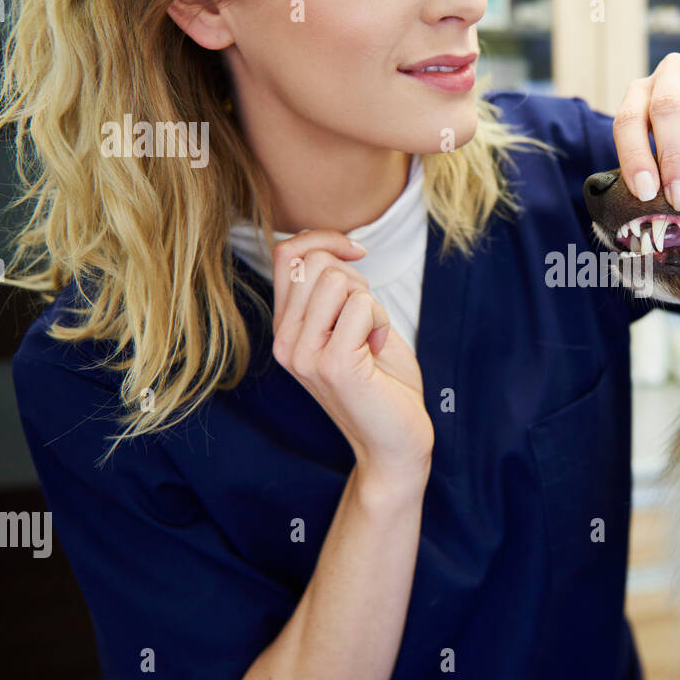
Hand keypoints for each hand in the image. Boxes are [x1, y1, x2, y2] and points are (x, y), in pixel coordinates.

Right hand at [270, 230, 433, 477]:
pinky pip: (360, 306)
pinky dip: (381, 321)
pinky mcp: (332, 365)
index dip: (325, 238)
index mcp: (286, 327)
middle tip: (368, 321)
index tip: (357, 254)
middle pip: (316, 262)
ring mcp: (304, 354)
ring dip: (370, 303)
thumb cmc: (383, 382)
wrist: (395, 441)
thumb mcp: (352, 325)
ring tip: (371, 338)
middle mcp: (285, 341)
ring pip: (337, 281)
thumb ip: (335, 291)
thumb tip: (334, 248)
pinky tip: (377, 351)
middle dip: (356, 280)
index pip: (287, 254)